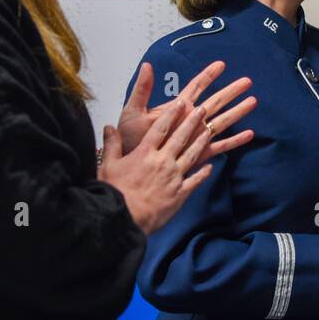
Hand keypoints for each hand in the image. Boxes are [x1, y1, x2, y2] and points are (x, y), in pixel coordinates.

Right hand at [99, 99, 213, 235]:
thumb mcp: (108, 165)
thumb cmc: (114, 191)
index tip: (181, 102)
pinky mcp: (180, 193)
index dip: (172, 114)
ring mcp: (174, 176)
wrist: (125, 217)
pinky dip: (203, 173)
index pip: (161, 128)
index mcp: (145, 153)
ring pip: (192, 155)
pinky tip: (210, 166)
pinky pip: (195, 180)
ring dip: (202, 142)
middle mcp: (163, 161)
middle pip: (181, 137)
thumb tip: (109, 127)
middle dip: (192, 121)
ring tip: (210, 130)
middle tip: (202, 109)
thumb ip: (111, 145)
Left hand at [119, 60, 257, 168]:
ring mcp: (197, 136)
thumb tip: (147, 65)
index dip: (208, 75)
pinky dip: (235, 141)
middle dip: (231, 91)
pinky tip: (249, 135)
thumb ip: (142, 89)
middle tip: (247, 81)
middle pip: (216, 101)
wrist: (133, 164)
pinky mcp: (199, 153)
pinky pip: (220, 146)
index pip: (196, 87)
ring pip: (222, 121)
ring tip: (253, 102)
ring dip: (238, 112)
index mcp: (177, 107)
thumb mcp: (133, 111)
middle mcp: (191, 120)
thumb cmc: (131, 138)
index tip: (221, 64)